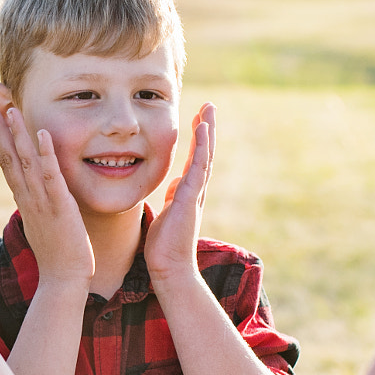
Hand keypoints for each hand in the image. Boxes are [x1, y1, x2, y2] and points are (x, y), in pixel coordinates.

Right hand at [0, 105, 93, 284]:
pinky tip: (42, 134)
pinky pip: (51, 176)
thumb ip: (37, 206)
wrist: (63, 281)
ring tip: (10, 110)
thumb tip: (33, 196)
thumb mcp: (43, 224)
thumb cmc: (57, 255)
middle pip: (8, 158)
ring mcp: (41, 201)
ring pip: (25, 162)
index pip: (7, 164)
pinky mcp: (59, 206)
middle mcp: (27, 198)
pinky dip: (46, 154)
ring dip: (17, 135)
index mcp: (24, 200)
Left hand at [145, 103, 213, 281]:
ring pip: (205, 155)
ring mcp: (195, 192)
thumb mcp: (165, 214)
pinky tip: (202, 128)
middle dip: (206, 129)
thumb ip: (171, 197)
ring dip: (207, 131)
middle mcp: (195, 190)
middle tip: (209, 106)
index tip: (198, 120)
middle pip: (204, 153)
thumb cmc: (164, 246)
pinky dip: (202, 146)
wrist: (169, 267)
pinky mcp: (191, 197)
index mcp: (188, 192)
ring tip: (209, 109)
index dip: (198, 140)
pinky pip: (198, 167)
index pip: (195, 160)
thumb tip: (174, 183)